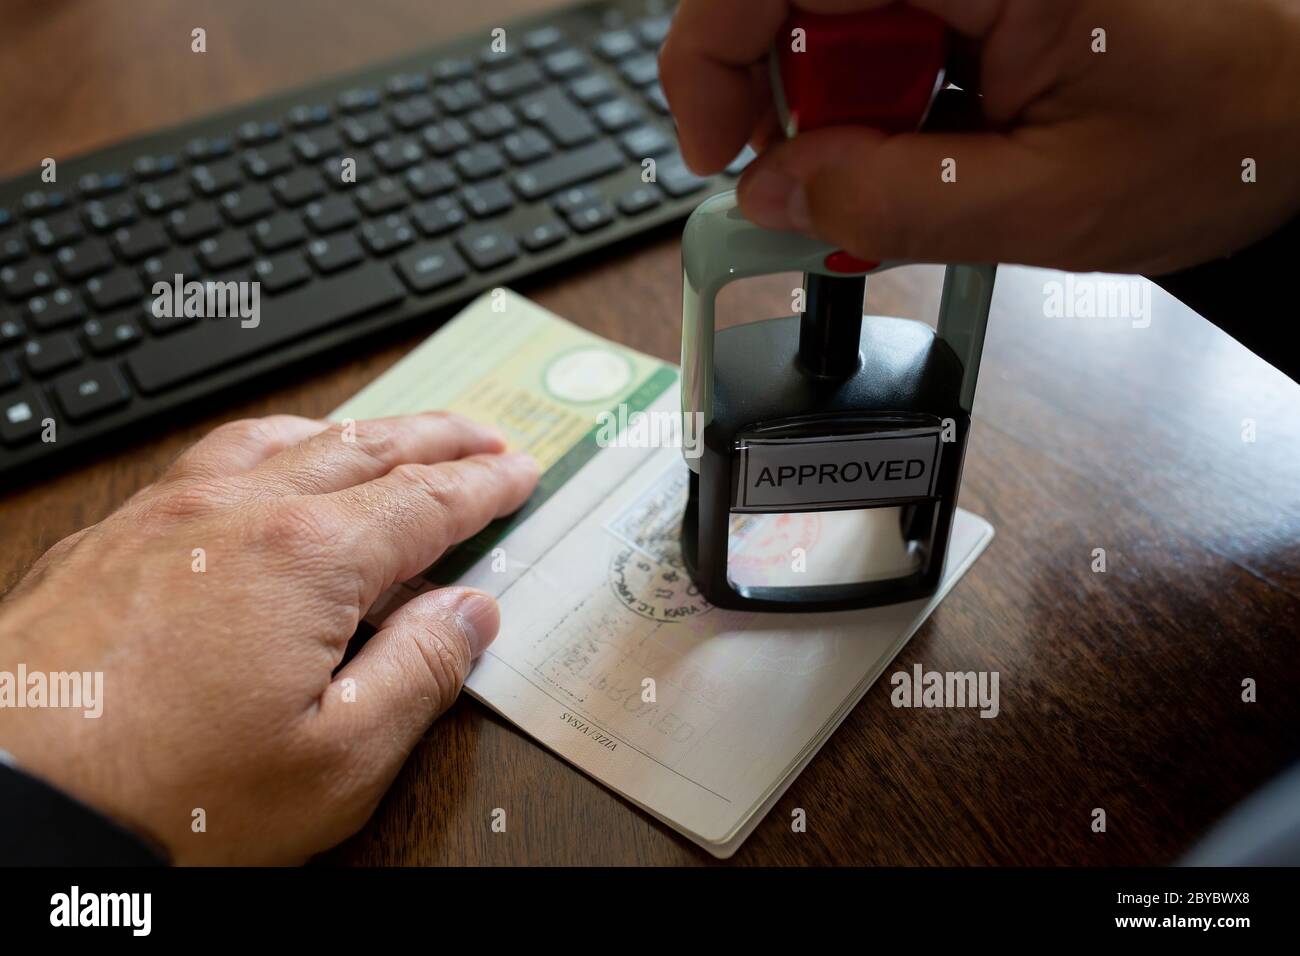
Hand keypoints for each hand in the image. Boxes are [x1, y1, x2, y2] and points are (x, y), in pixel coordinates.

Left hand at [0, 413, 538, 863]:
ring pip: (285, 439)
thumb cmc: (165, 796)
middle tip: (482, 436)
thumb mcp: (337, 761)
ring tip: (392, 435)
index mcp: (308, 558)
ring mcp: (166, 513)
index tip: (519, 472)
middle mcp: (238, 511)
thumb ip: (421, 673)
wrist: (7, 802)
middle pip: (366, 448)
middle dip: (437, 439)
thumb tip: (470, 613)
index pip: (426, 501)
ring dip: (356, 431)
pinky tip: (270, 465)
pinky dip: (271, 446)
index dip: (485, 485)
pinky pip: (211, 458)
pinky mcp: (111, 537)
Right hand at [659, 0, 1299, 273]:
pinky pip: (899, 22)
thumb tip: (774, 195)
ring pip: (843, 14)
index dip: (714, 57)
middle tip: (831, 187)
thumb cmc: (1240, 127)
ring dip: (849, 104)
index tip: (719, 150)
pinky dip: (895, 94)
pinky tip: (947, 140)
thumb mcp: (1053, 202)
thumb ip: (895, 204)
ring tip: (920, 173)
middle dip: (792, 96)